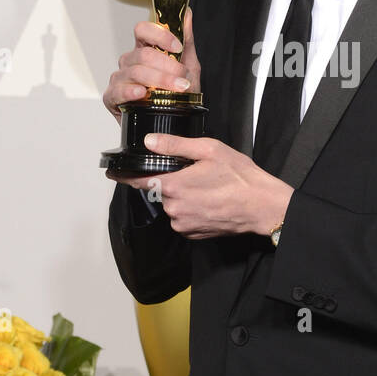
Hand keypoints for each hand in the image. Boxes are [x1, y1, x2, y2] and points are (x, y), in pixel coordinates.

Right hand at [103, 10, 200, 188]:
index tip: (177, 47)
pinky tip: (142, 94)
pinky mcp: (112, 98)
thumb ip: (187, 41)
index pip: (143, 30)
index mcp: (145, 50)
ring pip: (134, 72)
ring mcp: (120, 79)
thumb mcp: (190, 67)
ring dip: (158, 80)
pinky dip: (130, 91)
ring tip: (174, 89)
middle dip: (166, 66)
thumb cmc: (178, 95)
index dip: (159, 35)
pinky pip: (117, 91)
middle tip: (182, 79)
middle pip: (142, 55)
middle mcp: (130, 62)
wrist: (175, 124)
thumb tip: (187, 14)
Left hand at [138, 134, 293, 239]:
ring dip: (182, 196)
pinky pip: (183, 219)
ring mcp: (183, 224)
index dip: (126, 175)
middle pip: (160, 191)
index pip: (139, 181)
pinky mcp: (193, 234)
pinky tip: (209, 201)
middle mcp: (174, 208)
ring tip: (207, 188)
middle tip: (195, 174)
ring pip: (172, 205)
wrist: (262, 206)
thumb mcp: (209, 150)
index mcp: (174, 186)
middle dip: (172, 181)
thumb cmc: (241, 177)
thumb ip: (176, 145)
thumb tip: (150, 141)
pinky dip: (191, 210)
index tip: (114, 173)